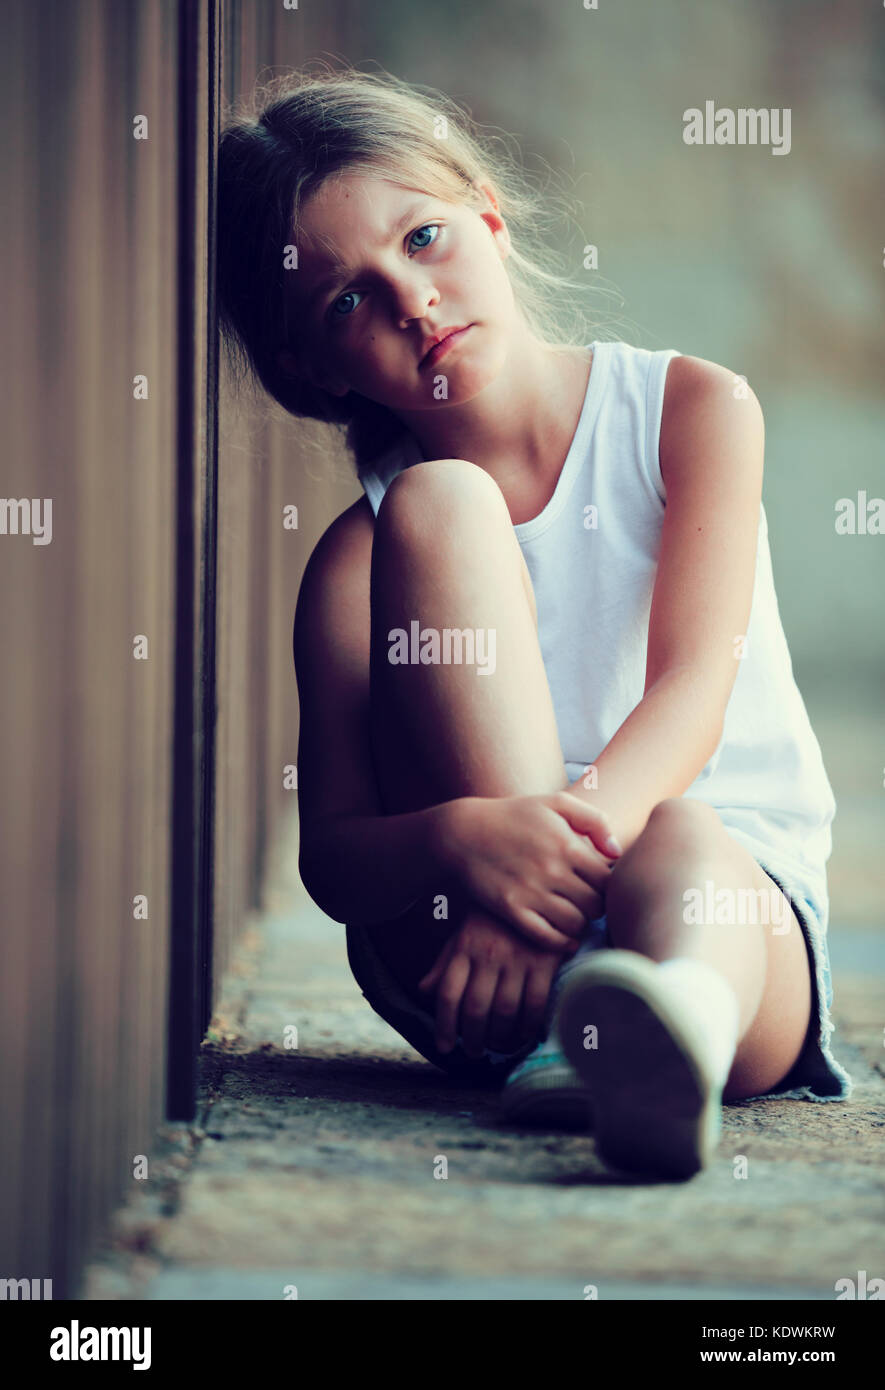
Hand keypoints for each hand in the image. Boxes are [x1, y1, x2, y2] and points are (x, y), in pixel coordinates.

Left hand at [417, 906, 573, 1057]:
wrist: (534, 888)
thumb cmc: (493, 917)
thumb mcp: (463, 934)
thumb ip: (444, 963)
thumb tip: (424, 990)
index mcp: (464, 948)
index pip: (448, 994)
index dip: (444, 1026)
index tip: (444, 1046)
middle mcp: (488, 955)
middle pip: (475, 1008)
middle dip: (472, 1038)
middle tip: (473, 1052)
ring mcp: (517, 958)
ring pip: (504, 1011)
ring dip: (499, 1038)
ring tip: (497, 1047)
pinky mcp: (544, 961)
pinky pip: (535, 1003)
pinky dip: (528, 1026)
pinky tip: (524, 1035)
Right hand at [438, 791, 619, 949]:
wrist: (462, 832)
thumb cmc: (513, 815)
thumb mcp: (554, 803)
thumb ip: (593, 820)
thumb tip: (616, 852)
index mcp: (567, 844)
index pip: (609, 880)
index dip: (610, 886)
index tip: (600, 886)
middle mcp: (551, 870)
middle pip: (596, 905)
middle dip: (597, 907)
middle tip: (589, 904)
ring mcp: (530, 892)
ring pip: (575, 924)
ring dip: (580, 924)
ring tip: (575, 916)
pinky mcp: (510, 909)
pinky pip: (547, 937)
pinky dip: (561, 943)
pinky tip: (564, 938)